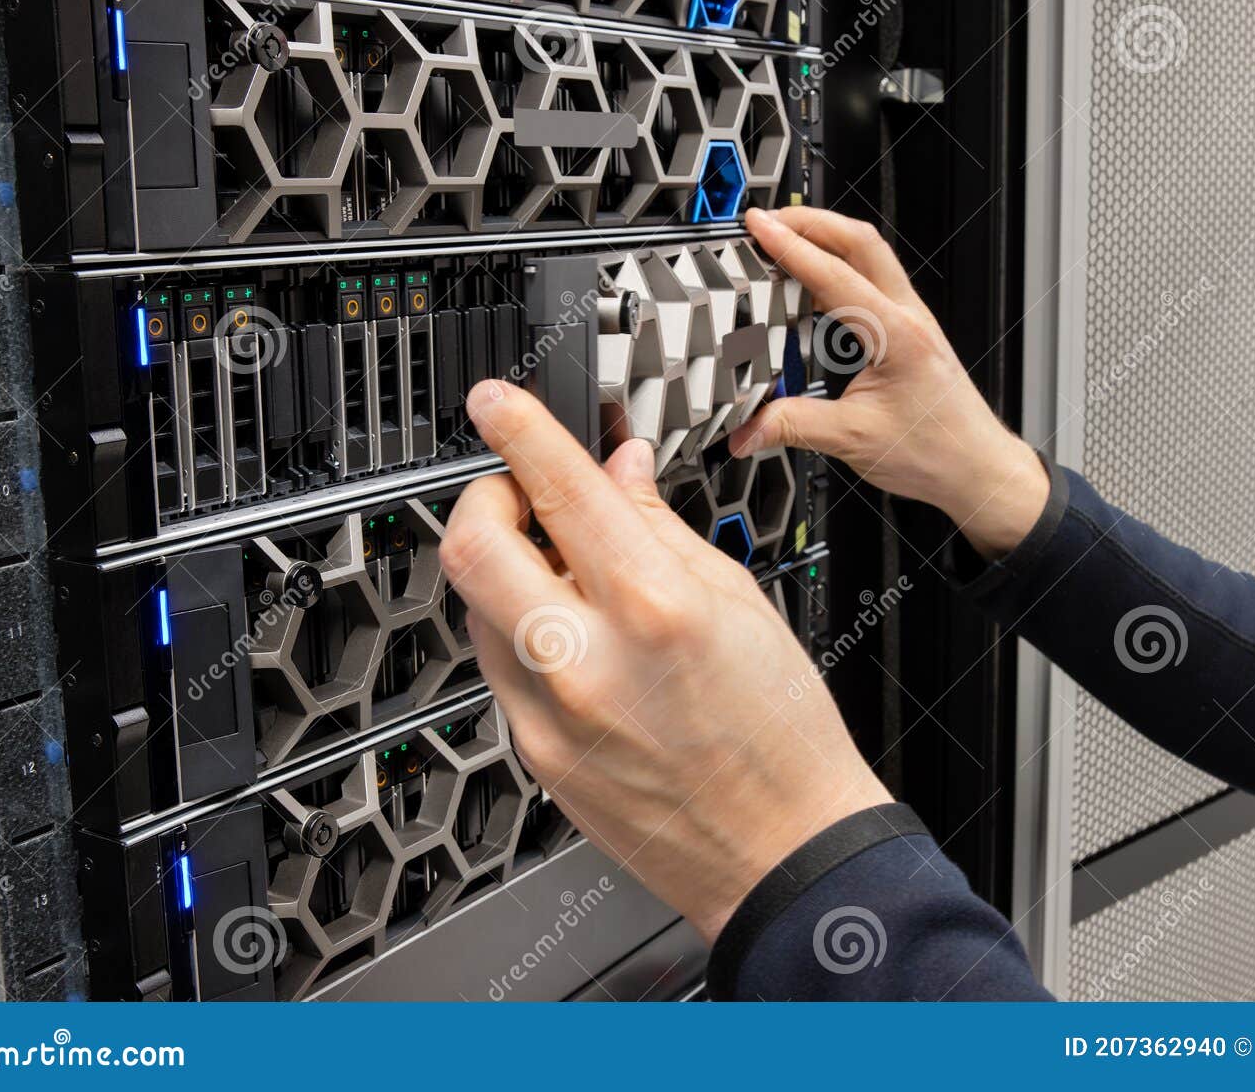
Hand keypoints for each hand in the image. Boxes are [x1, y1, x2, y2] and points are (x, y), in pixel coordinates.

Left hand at [440, 380, 891, 942]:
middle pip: (472, 544)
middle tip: (517, 492)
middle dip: (484, 498)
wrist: (782, 851)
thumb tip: (618, 471)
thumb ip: (662, 528)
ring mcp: (550, 717)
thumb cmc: (782, 734)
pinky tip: (574, 636)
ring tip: (562, 570)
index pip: (561, 489)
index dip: (518, 429)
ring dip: (504, 567)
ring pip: (475, 606)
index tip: (496, 402)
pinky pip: (499, 667)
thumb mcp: (741, 603)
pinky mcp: (535, 756)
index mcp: (655, 607)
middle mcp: (588, 662)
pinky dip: (523, 630)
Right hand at [732, 206, 1048, 557]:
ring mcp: (913, 321)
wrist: (978, 469)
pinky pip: (873, 283)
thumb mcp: (854, 439)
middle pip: (861, 242)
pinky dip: (839, 269)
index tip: (759, 227)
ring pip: (870, 257)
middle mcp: (909, 318)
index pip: (834, 275)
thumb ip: (794, 427)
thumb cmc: (939, 452)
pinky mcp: (910, 333)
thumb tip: (746, 429)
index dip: (791, 247)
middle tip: (769, 219)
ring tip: (787, 241)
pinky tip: (816, 284)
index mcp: (897, 335)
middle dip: (812, 221)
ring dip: (827, 240)